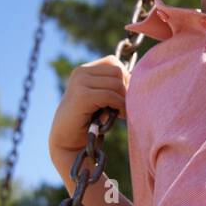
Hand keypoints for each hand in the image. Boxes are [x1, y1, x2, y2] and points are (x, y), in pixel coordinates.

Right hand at [48, 55, 128, 177]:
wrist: (67, 141)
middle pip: (118, 71)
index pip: (114, 63)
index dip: (124, 79)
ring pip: (117, 83)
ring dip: (123, 100)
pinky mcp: (82, 96)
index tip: (123, 97)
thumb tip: (138, 78)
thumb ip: (112, 86)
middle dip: (126, 89)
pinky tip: (118, 116)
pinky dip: (119, 106)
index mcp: (84, 70)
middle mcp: (80, 72)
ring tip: (120, 113)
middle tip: (123, 107)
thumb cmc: (88, 121)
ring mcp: (80, 82)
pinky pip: (111, 96)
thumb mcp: (101, 98)